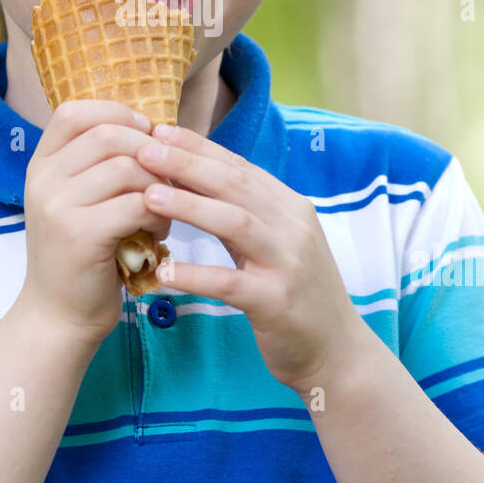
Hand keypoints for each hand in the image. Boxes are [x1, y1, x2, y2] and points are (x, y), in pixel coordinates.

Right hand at [21, 101, 172, 343]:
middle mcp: (42, 179)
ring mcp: (57, 206)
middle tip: (167, 180)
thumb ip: (97, 164)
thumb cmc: (82, 253)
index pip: (74, 112)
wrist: (59, 314)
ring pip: (127, 167)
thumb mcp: (76, 200)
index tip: (145, 135)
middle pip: (108, 134)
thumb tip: (151, 129)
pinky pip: (136, 204)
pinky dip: (159, 214)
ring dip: (159, 186)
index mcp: (41, 164)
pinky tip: (160, 231)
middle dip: (149, 152)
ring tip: (164, 210)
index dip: (117, 113)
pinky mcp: (81, 235)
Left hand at [135, 123, 362, 395]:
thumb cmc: (295, 294)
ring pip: (236, 223)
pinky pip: (231, 283)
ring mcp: (289, 264)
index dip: (199, 147)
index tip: (158, 130)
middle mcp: (293, 227)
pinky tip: (164, 272)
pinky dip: (196, 275)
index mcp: (290, 207)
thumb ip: (240, 214)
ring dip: (190, 206)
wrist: (338, 352)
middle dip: (188, 164)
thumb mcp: (274, 244)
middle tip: (145, 149)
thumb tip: (188, 181)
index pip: (239, 167)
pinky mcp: (278, 302)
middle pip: (236, 185)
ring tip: (148, 196)